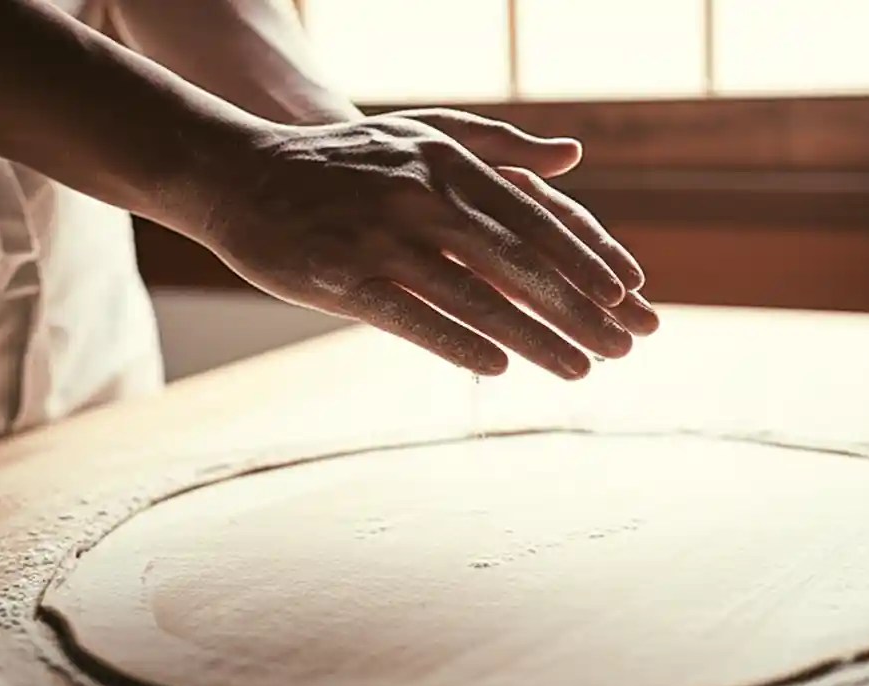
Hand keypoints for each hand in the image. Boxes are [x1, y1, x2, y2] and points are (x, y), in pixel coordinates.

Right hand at [193, 109, 658, 379]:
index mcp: (447, 163)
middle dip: (576, 309)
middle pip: (517, 263)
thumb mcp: (421, 132)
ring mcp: (382, 240)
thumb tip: (572, 158)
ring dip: (534, 338)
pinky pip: (413, 319)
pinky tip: (498, 369)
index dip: (582, 260)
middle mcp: (422, 198)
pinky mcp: (343, 278)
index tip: (625, 295)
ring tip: (578, 370)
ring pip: (475, 298)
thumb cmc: (345, 161)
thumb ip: (499, 145)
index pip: (533, 218)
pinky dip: (458, 345)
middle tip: (622, 346)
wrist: (244, 174)